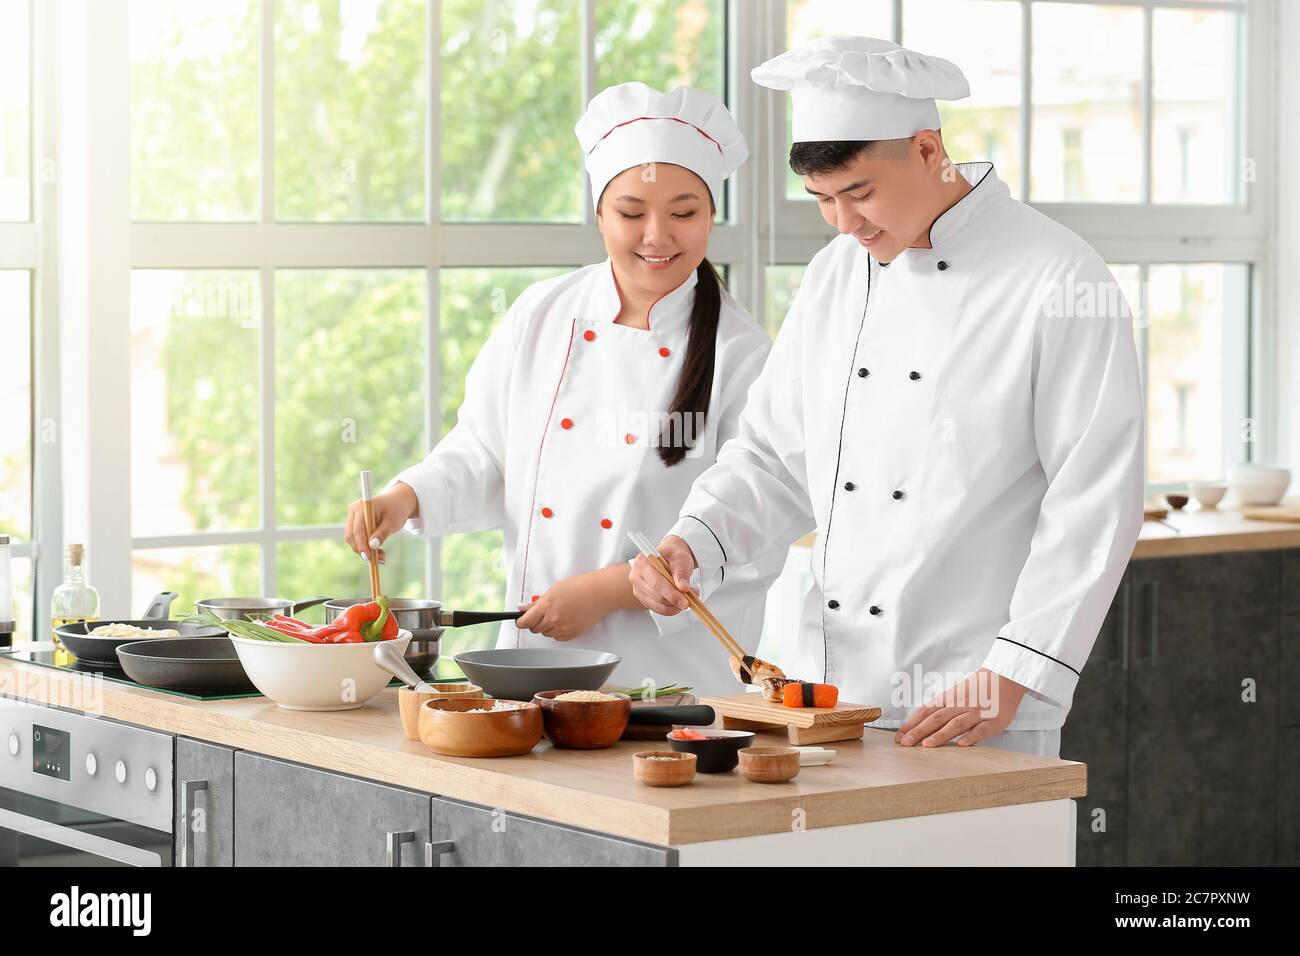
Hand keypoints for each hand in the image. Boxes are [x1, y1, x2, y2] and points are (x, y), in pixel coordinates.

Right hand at [344, 482, 417, 562]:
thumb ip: (382, 533)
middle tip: (378, 560)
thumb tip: (372, 546)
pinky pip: (357, 538)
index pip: (358, 529)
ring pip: (353, 539)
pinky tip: (378, 552)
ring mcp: (353, 517)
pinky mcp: (355, 524)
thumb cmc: (396, 511)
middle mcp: (354, 510)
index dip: (362, 544)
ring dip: (365, 550)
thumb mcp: (393, 523)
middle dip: (362, 550)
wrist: (397, 503)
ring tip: (381, 556)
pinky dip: (366, 547)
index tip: (369, 557)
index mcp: (362, 507)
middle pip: (351, 535)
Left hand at [515, 573, 609, 640]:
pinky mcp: (572, 634)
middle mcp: (553, 619)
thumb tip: (523, 609)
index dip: (521, 621)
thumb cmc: (579, 587)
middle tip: (542, 614)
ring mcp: (563, 628)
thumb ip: (537, 602)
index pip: (525, 622)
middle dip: (535, 622)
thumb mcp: (554, 589)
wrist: (599, 593)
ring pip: (546, 633)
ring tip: (558, 614)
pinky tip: (565, 620)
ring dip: (547, 626)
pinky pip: (558, 637)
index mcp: (546, 606)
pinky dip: (558, 631)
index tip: (521, 620)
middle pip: (534, 629)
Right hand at [629, 535, 697, 615]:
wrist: (670, 559)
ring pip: (658, 605)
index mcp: (643, 562)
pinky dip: (672, 608)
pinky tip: (679, 601)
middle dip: (675, 600)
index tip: (685, 601)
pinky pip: (659, 609)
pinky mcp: (643, 599)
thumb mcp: (681, 558)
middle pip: (657, 596)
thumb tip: (683, 587)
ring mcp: (638, 589)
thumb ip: (681, 572)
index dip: (671, 594)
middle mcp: (637, 576)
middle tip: (690, 599)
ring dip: (675, 605)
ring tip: (687, 597)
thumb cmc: (673, 556)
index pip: (656, 583)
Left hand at [895, 668, 1027, 747]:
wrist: (1003, 678)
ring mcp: (976, 713)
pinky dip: (971, 737)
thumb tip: (916, 723)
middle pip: (936, 719)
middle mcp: (959, 706)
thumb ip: (939, 708)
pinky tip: (961, 745)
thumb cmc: (975, 690)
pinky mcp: (992, 721)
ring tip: (927, 745)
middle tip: (905, 743)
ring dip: (941, 735)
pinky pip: (981, 730)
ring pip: (956, 724)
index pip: (925, 712)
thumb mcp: (954, 695)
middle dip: (919, 731)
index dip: (911, 724)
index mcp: (948, 700)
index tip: (899, 736)